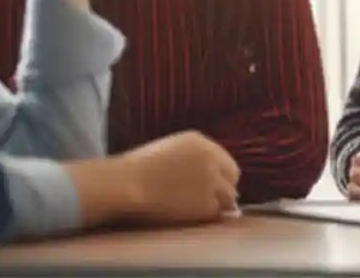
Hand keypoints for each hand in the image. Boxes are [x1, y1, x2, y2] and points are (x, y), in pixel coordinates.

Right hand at [111, 131, 240, 225]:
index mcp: (201, 143)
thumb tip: (206, 175)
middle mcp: (212, 159)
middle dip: (223, 190)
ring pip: (228, 198)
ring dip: (216, 204)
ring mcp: (212, 181)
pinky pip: (214, 213)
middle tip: (208, 201)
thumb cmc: (137, 169)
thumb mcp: (170, 149)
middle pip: (232, 180)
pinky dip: (204, 216)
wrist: (127, 184)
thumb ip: (193, 158)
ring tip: (194, 209)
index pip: (226, 162)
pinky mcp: (207, 203)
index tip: (213, 186)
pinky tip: (186, 215)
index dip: (220, 176)